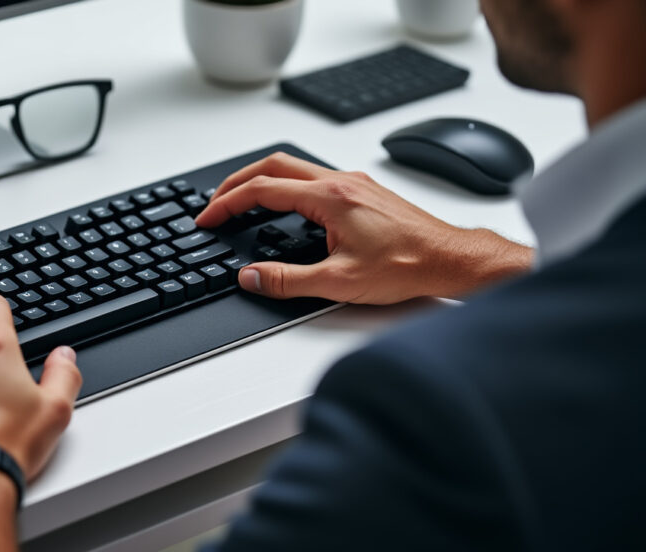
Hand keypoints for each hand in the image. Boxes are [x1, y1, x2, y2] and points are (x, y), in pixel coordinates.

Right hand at [195, 152, 532, 303]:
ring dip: (262, 180)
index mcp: (329, 197)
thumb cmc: (407, 265)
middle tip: (216, 202)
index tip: (208, 216)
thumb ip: (286, 281)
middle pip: (273, 164)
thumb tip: (251, 277)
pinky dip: (286, 186)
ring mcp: (353, 183)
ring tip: (242, 201)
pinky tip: (285, 208)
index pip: (262, 189)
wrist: (449, 260)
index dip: (227, 202)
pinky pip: (313, 177)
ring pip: (294, 167)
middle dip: (237, 181)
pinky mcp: (362, 192)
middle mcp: (340, 181)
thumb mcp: (338, 282)